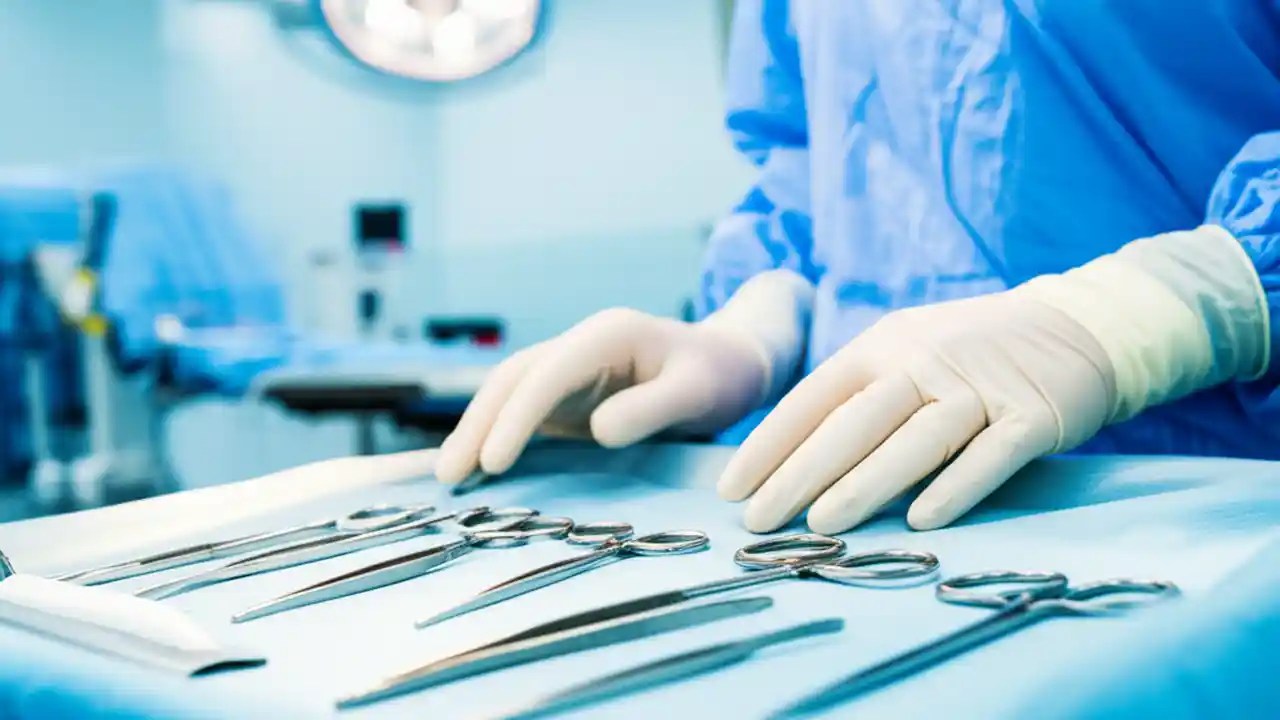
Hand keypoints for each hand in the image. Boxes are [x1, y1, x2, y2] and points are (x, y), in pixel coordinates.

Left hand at [717, 291, 1116, 532]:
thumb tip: (790, 460)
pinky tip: (921, 520)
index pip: (815, 398)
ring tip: (821, 525)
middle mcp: (926, 361)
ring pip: (915, 440)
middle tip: (760, 520)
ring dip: (865, 484)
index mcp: (885, 345)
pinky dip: (956, 487)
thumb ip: (858, 397)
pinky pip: (990, 455)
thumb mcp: (907, 352)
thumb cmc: (970, 353)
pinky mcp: (1032, 415)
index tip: (732, 488)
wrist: (1078, 327)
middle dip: (800, 473)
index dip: (771, 444)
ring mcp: (981, 387)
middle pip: (855, 422)